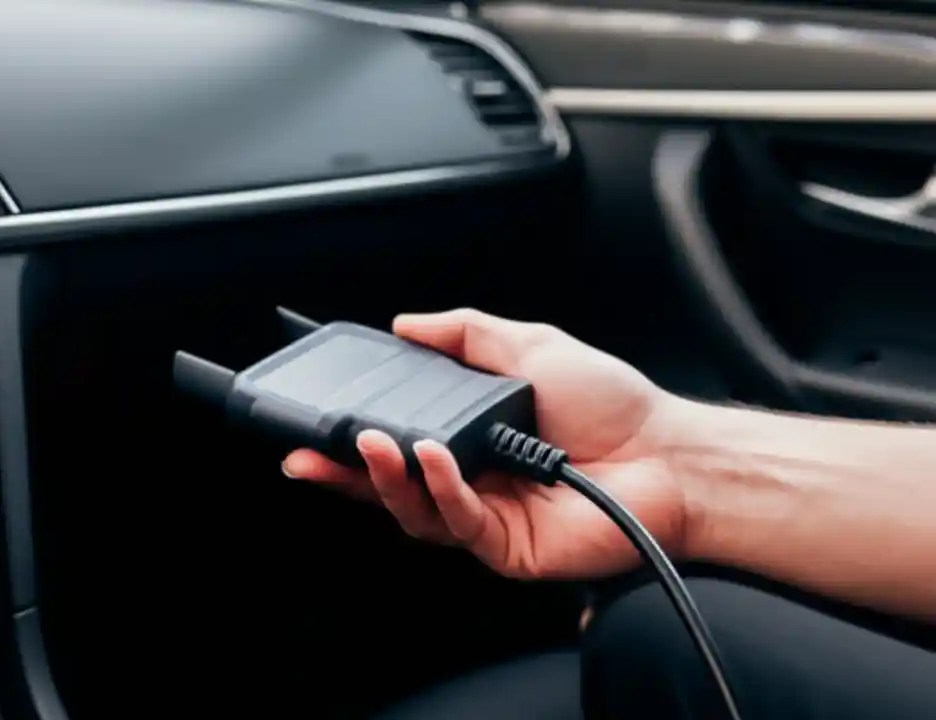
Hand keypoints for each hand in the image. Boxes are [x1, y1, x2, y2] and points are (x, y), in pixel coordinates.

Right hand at [283, 309, 688, 579]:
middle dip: (343, 473)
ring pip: (413, 510)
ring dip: (386, 478)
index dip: (352, 438)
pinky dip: (440, 490)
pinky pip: (458, 523)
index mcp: (469, 439)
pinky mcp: (508, 547)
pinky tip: (434, 460)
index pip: (396, 442)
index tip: (316, 424)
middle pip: (390, 486)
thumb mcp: (528, 345)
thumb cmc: (614, 405)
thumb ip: (465, 333)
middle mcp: (470, 482)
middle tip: (309, 454)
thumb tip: (408, 322)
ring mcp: (487, 518)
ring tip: (374, 442)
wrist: (673, 454)